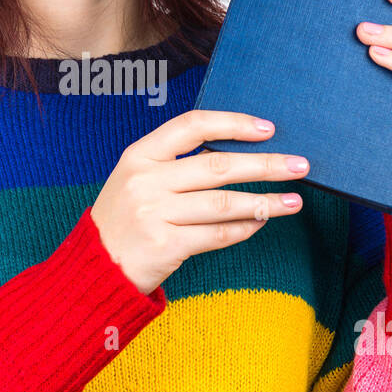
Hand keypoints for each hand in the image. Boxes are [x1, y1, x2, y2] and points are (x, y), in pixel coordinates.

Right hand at [90, 110, 309, 294]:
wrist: (93, 268)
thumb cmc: (122, 221)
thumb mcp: (134, 179)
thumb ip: (174, 164)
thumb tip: (237, 154)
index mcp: (139, 155)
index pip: (192, 126)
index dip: (233, 124)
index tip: (268, 130)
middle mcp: (146, 181)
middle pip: (218, 166)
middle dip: (265, 165)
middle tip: (299, 165)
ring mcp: (155, 214)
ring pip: (224, 203)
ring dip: (265, 202)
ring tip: (293, 201)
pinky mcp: (166, 246)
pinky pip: (217, 234)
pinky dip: (244, 228)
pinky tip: (262, 223)